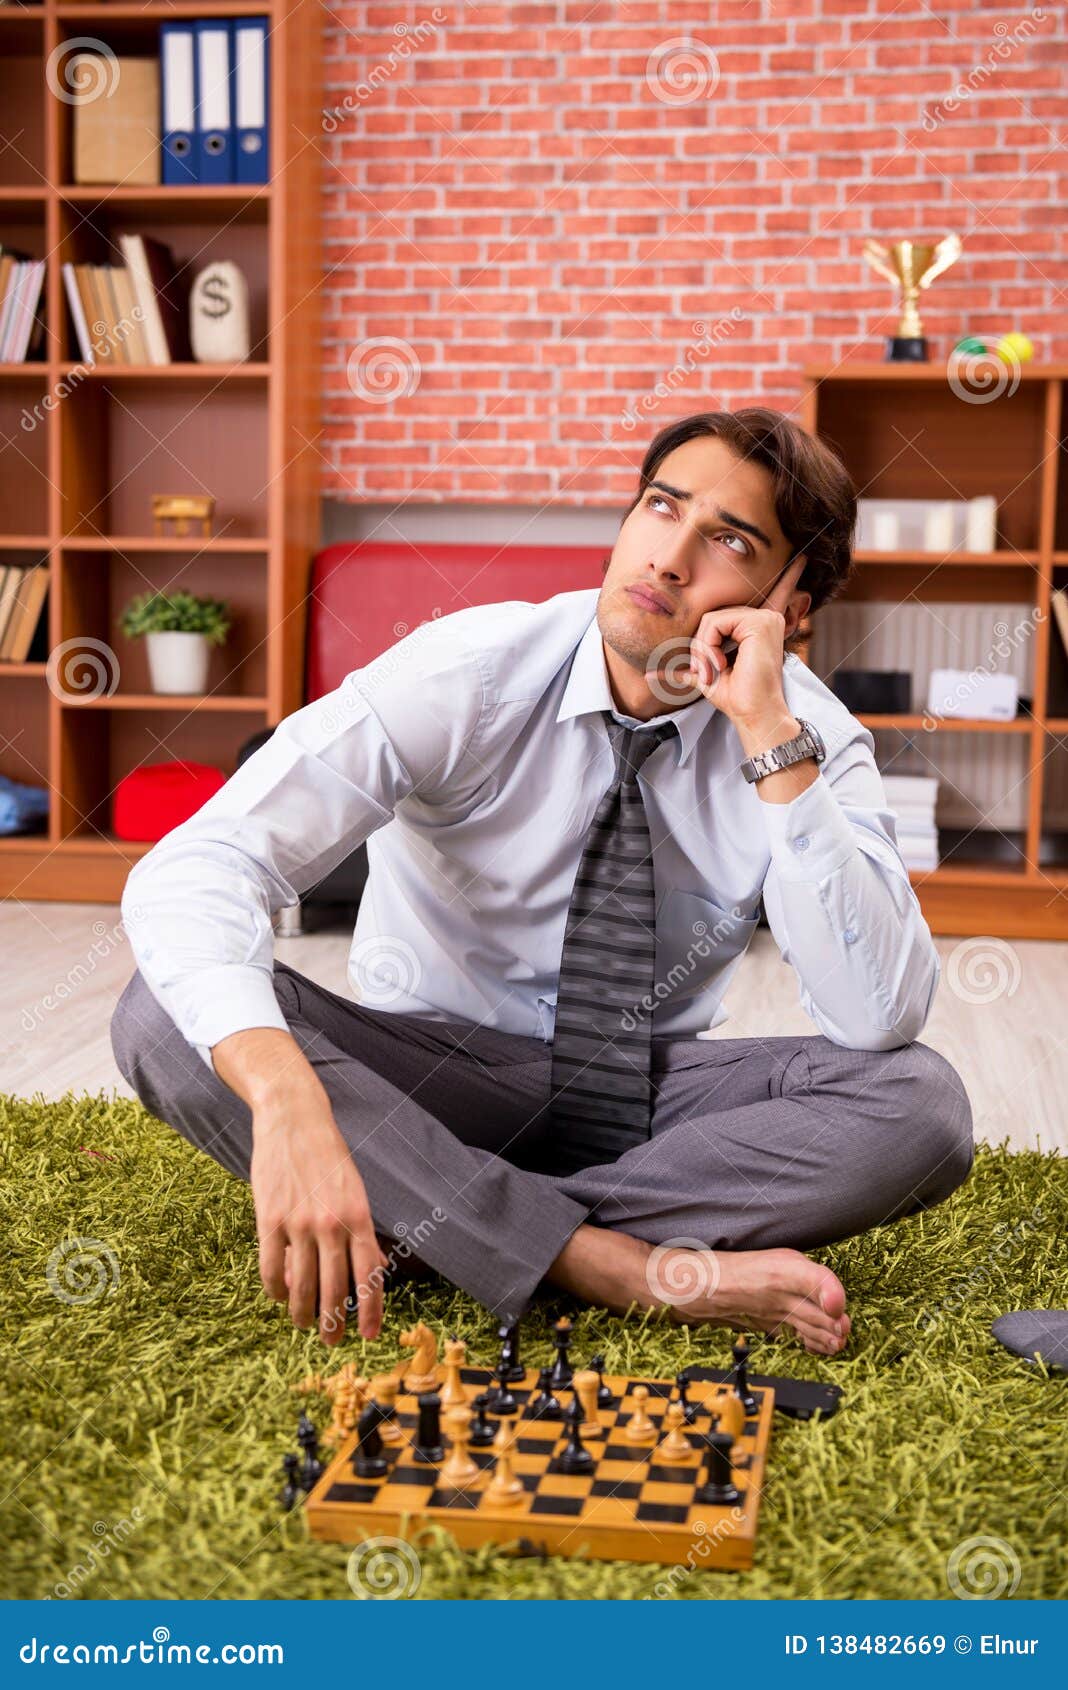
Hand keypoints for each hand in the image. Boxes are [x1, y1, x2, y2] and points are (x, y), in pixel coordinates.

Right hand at [250, 1089, 388, 1345]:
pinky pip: (271, 1269)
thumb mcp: (354, 1190)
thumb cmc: (328, 1156)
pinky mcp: (269, 1220)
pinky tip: (280, 1296)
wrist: (293, 1120)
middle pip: (335, 1290)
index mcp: (359, 1216)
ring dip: (303, 1314)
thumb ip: (359, 1232)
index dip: (371, 1311)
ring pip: (302, 1286)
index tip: (369, 1335)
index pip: (369, 1275)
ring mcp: (298, 1223)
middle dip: (334, 1323)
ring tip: (304, 1324)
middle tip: (332, 1341)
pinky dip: (276, 1290)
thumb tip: (369, 1271)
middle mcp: (331, 1224)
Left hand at [650, 554, 807, 730]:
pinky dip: (708, 646)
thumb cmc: (735, 696)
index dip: (786, 578)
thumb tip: (650, 674)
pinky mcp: (761, 622)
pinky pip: (715, 623)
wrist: (753, 714)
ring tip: (714, 671)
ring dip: (703, 650)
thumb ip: (684, 666)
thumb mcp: (705, 674)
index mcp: (757, 627)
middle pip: (713, 616)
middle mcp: (765, 618)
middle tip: (710, 673)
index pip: (764, 596)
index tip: (802, 559)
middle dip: (702, 647)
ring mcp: (765, 618)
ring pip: (711, 620)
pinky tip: (721, 663)